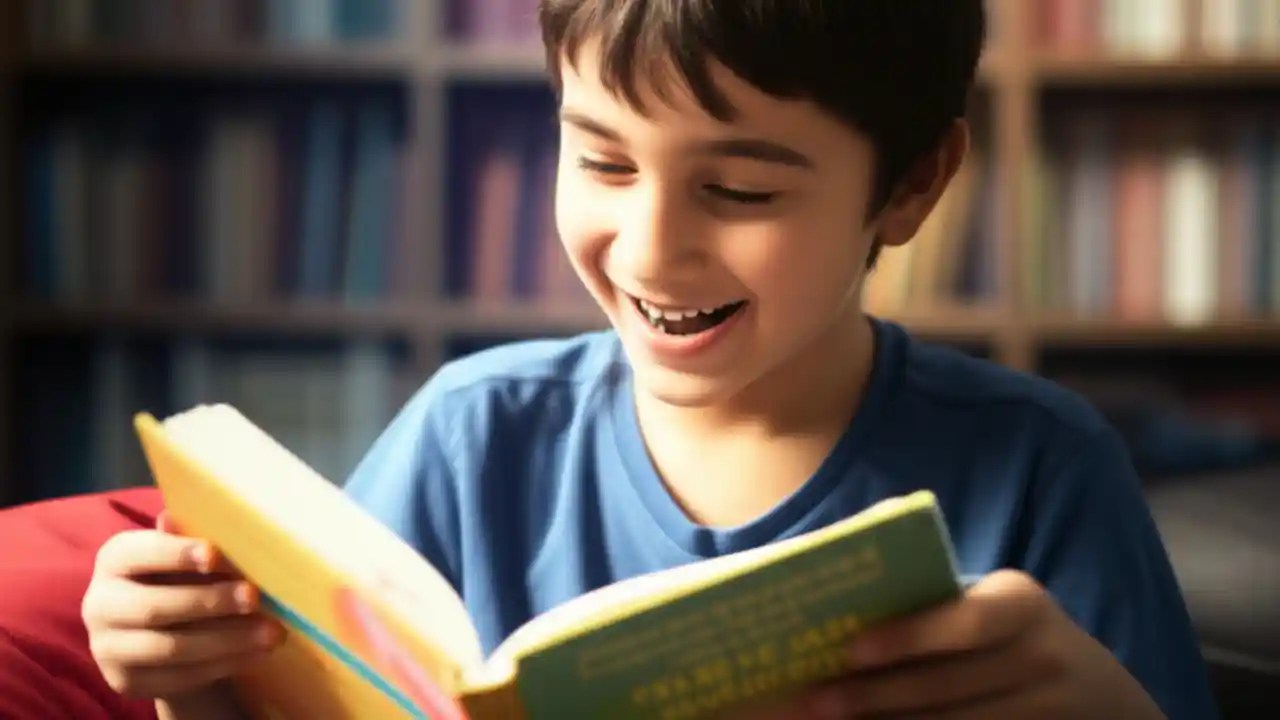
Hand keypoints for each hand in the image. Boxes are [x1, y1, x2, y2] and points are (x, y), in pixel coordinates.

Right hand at [81, 511, 283, 700]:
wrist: (164, 632)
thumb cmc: (180, 577)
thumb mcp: (184, 555)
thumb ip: (186, 540)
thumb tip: (174, 517)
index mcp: (114, 559)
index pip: (140, 554)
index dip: (176, 554)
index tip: (214, 554)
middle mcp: (100, 603)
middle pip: (154, 607)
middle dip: (210, 602)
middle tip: (255, 597)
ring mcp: (108, 647)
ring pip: (170, 648)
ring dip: (227, 640)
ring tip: (271, 632)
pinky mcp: (127, 681)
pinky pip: (179, 677)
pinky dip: (224, 664)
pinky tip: (257, 653)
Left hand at [755, 570, 1163, 718]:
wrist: (1104, 699)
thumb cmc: (1013, 638)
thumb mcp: (994, 607)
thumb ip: (933, 598)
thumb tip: (838, 579)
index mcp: (1023, 605)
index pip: (967, 621)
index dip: (910, 636)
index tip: (850, 648)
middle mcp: (1043, 659)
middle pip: (947, 688)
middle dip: (872, 697)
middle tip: (811, 702)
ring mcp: (1047, 713)